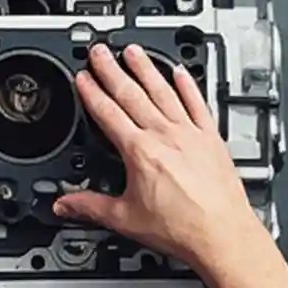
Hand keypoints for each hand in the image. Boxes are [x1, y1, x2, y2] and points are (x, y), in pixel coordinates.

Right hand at [53, 43, 267, 273]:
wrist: (222, 236)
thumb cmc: (181, 229)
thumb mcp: (125, 219)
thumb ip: (91, 207)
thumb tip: (65, 205)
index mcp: (139, 152)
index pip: (108, 113)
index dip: (92, 92)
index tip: (83, 77)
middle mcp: (165, 136)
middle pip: (132, 94)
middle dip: (112, 70)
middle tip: (100, 52)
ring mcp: (190, 134)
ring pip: (163, 91)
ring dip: (146, 68)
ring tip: (134, 51)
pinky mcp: (211, 139)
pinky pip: (197, 104)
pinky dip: (188, 86)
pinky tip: (181, 72)